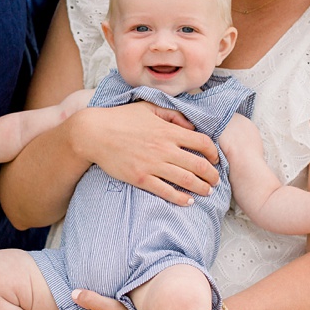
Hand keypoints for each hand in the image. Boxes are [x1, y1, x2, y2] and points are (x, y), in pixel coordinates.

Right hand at [77, 102, 219, 206]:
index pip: (201, 142)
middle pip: (198, 164)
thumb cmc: (120, 118)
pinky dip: (180, 198)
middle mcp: (164, 148)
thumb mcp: (148, 107)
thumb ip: (172, 114)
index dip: (213, 152)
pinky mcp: (140, 178)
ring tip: (207, 192)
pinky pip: (165, 191)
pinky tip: (188, 201)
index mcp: (168, 130)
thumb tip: (191, 126)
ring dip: (201, 188)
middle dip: (212, 175)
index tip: (215, 159)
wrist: (94, 133)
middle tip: (216, 181)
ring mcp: (152, 165)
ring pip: (185, 180)